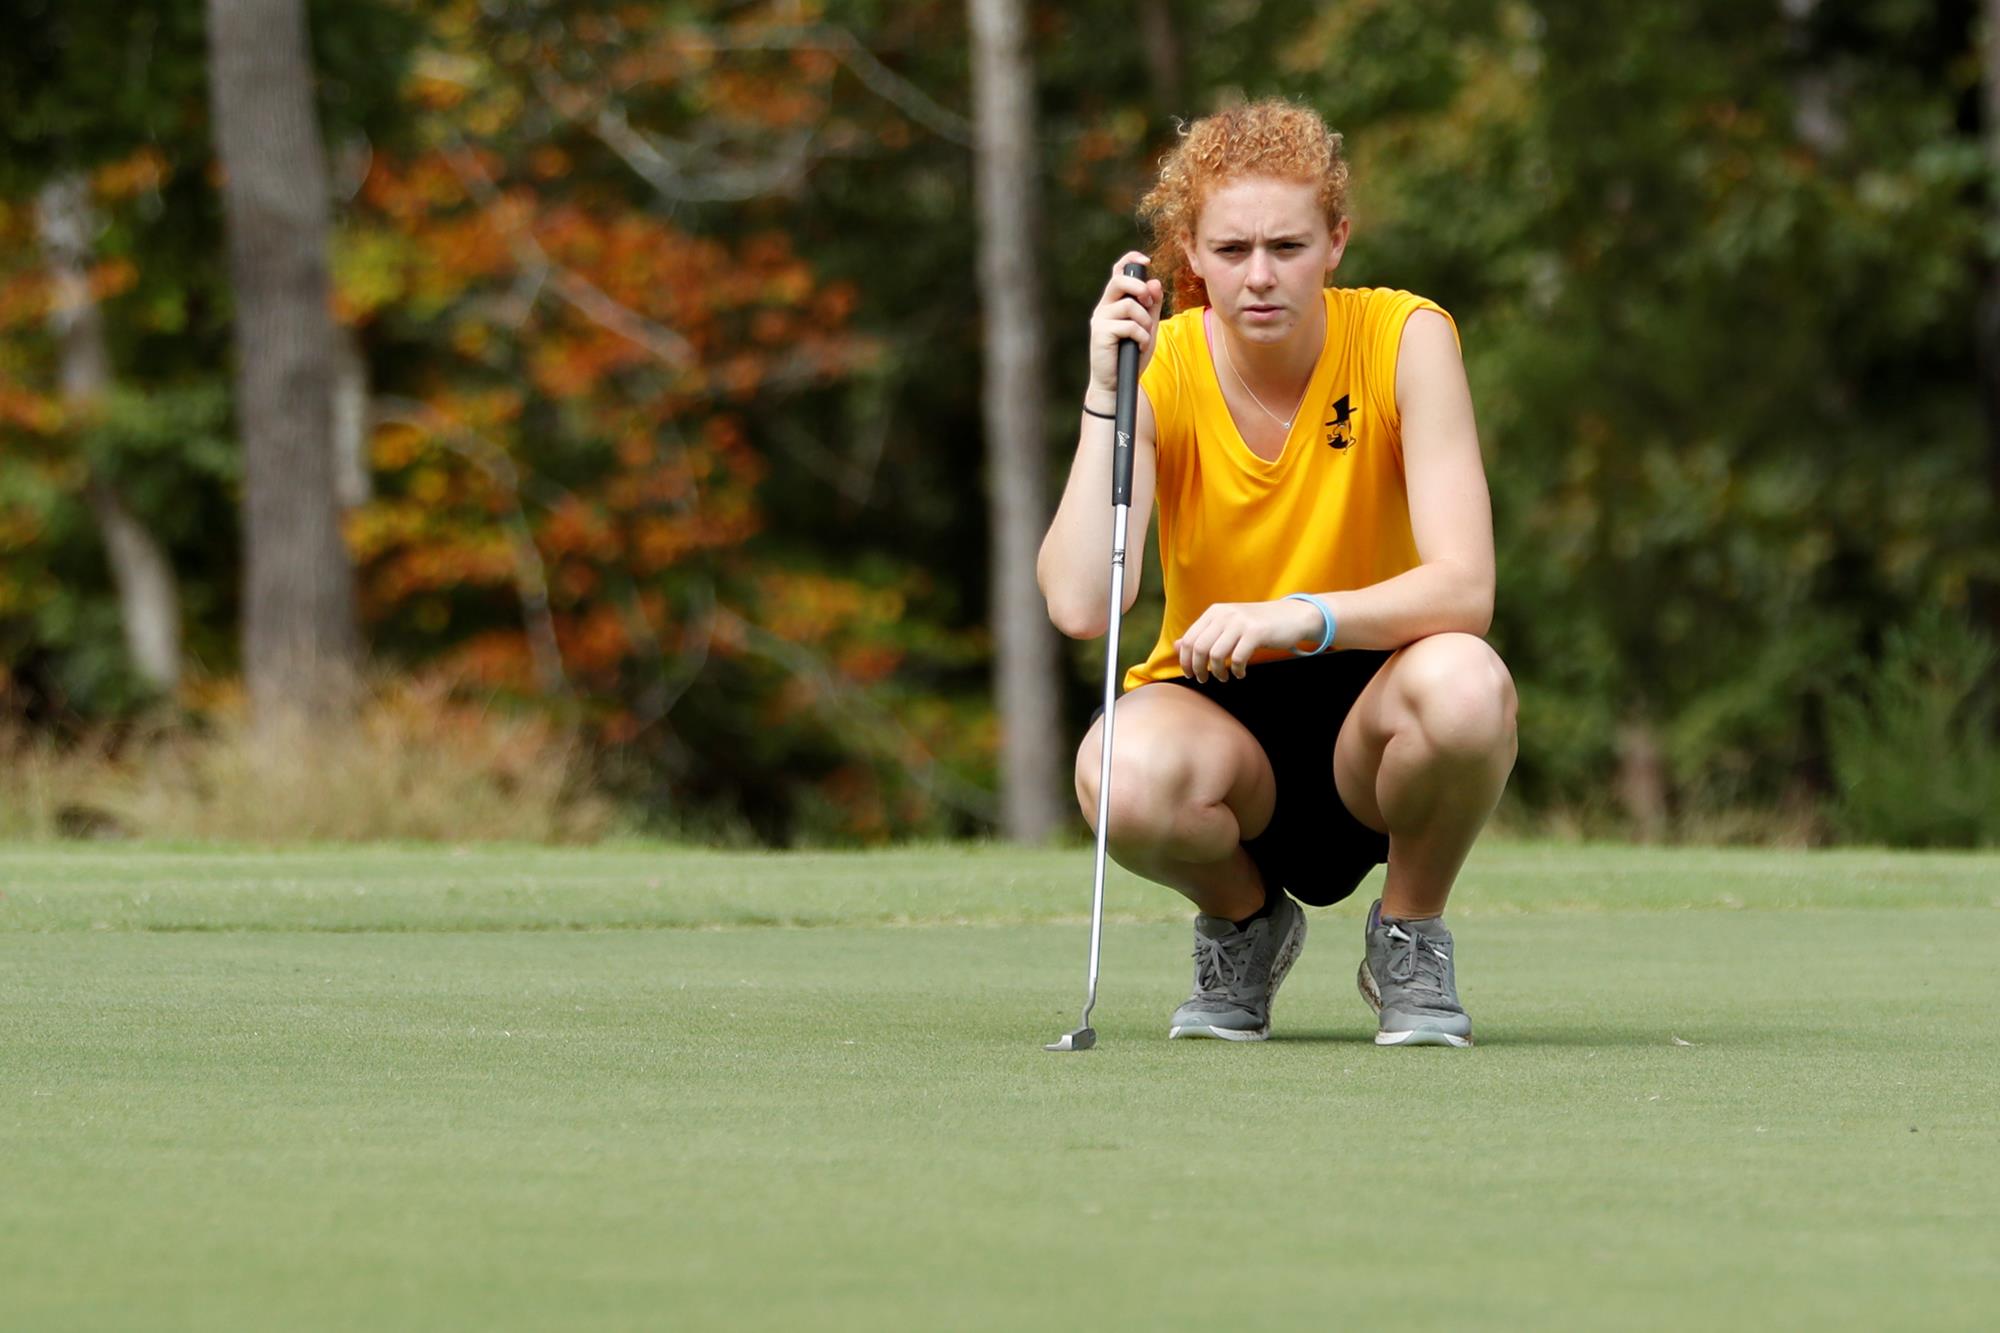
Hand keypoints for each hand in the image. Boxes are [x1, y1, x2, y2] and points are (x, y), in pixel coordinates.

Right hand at [1086, 251, 1164, 409]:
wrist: (1117, 383)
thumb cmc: (1131, 356)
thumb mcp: (1148, 327)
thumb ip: (1152, 306)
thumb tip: (1155, 282)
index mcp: (1114, 302)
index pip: (1118, 273)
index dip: (1130, 260)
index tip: (1146, 260)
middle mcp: (1104, 307)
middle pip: (1119, 280)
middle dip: (1140, 288)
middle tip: (1149, 304)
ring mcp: (1100, 319)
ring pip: (1128, 305)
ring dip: (1144, 321)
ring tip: (1144, 337)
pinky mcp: (1100, 333)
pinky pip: (1128, 325)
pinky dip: (1141, 336)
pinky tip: (1139, 347)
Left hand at [1174, 599, 1324, 681]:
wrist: (1293, 616)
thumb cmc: (1257, 625)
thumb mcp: (1227, 626)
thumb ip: (1203, 634)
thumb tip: (1176, 646)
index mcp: (1214, 612)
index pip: (1188, 638)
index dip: (1185, 660)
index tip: (1190, 673)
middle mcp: (1225, 614)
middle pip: (1199, 648)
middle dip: (1198, 669)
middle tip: (1204, 679)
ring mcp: (1240, 622)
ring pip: (1216, 655)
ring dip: (1217, 672)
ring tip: (1223, 678)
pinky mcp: (1256, 632)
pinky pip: (1237, 658)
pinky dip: (1237, 671)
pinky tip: (1241, 673)